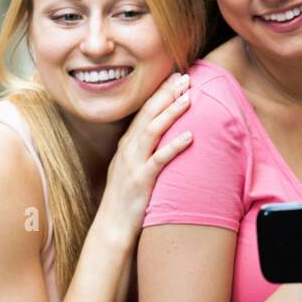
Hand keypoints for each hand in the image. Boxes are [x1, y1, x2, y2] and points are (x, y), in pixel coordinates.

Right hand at [97, 72, 193, 236]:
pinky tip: (189, 136)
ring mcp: (134, 164)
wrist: (112, 226)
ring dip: (171, 113)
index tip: (175, 76)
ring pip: (153, 131)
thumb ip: (145, 149)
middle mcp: (129, 149)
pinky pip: (159, 160)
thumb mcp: (133, 167)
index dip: (160, 92)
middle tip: (184, 77)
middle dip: (166, 94)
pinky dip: (174, 146)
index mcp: (128, 144)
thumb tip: (162, 132)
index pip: (144, 111)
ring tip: (188, 98)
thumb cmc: (127, 197)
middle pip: (148, 114)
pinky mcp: (141, 181)